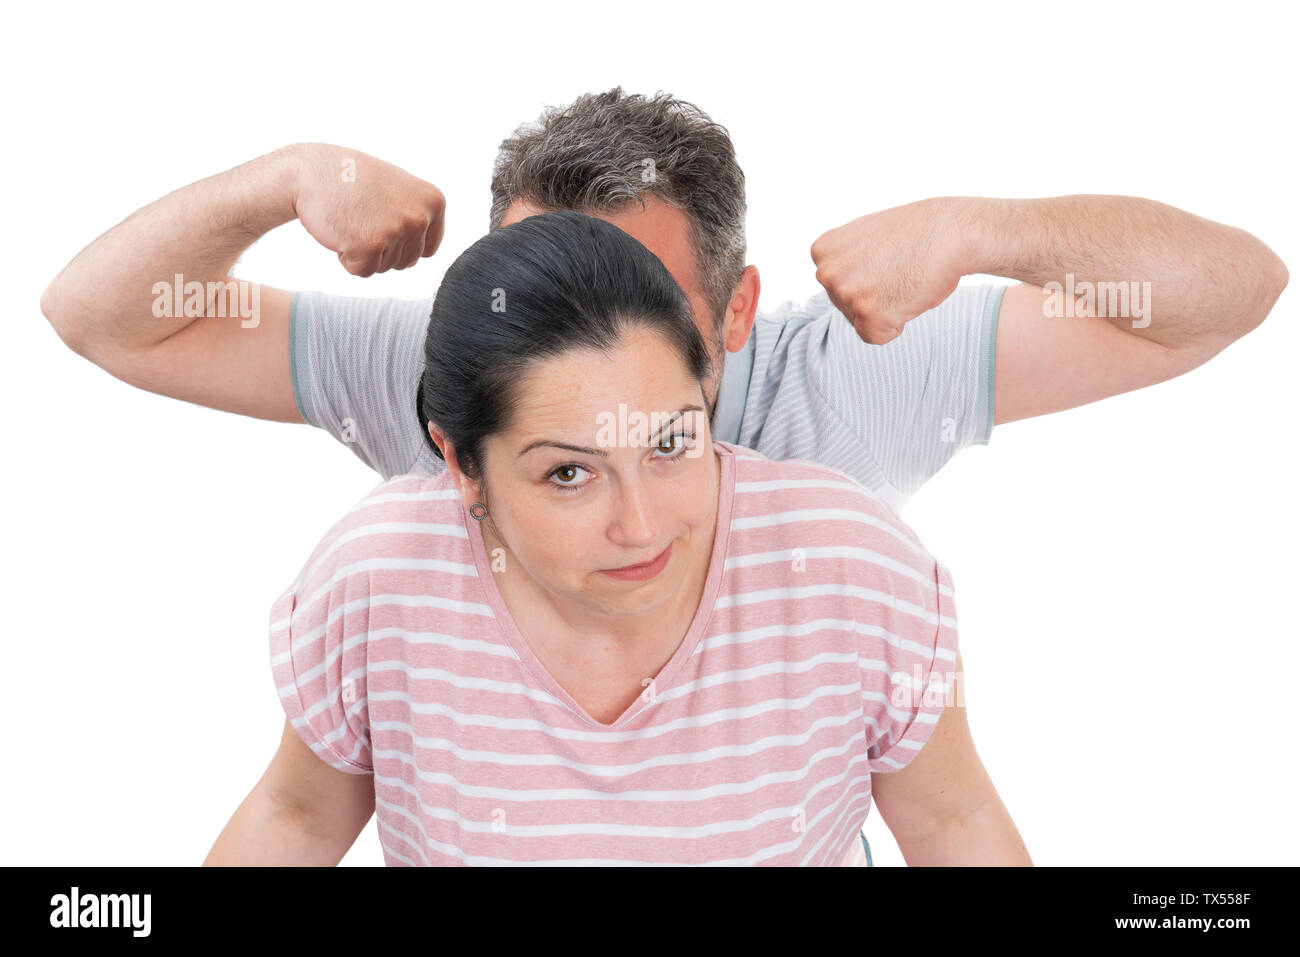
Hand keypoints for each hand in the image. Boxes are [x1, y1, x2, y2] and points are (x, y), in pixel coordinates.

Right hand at [287, 143, 446, 277]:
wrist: (309, 171)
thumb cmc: (351, 179)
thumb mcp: (397, 189)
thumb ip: (416, 218)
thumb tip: (419, 259)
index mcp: (434, 201)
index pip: (428, 248)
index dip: (400, 240)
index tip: (381, 216)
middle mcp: (420, 217)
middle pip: (406, 262)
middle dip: (381, 247)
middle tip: (361, 215)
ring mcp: (395, 232)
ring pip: (384, 267)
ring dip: (363, 251)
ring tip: (351, 218)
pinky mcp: (368, 247)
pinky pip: (362, 271)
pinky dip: (347, 258)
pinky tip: (341, 229)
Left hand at [810, 197, 975, 343]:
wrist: (951, 231)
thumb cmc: (915, 235)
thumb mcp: (862, 238)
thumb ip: (843, 263)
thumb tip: (838, 286)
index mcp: (822, 251)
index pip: (836, 286)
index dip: (866, 279)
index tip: (884, 261)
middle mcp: (826, 271)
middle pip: (845, 307)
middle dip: (873, 296)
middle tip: (897, 271)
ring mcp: (845, 292)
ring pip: (861, 322)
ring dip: (886, 308)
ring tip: (903, 279)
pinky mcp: (868, 313)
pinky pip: (877, 336)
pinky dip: (897, 324)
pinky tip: (907, 295)